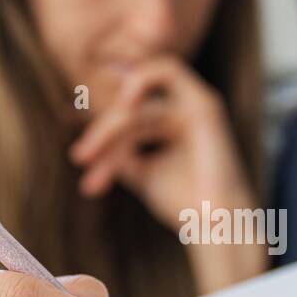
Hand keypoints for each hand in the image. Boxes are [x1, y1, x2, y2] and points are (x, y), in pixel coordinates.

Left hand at [68, 56, 253, 228]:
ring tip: (89, 155)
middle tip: (81, 158)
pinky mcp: (204, 105)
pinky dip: (141, 78)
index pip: (127, 113)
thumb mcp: (140, 171)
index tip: (82, 157)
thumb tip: (81, 122)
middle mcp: (185, 110)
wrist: (215, 225)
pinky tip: (124, 104)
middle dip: (101, 133)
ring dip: (111, 125)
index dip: (100, 128)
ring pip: (139, 102)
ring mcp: (196, 104)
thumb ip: (120, 147)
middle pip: (129, 109)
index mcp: (173, 124)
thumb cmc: (183, 202)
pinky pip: (167, 72)